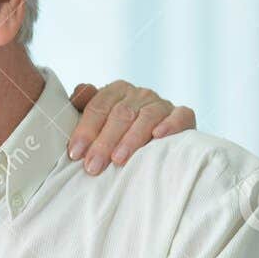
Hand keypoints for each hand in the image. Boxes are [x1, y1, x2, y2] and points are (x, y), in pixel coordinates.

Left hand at [68, 80, 195, 174]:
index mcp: (116, 90)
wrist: (154, 141)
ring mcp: (162, 103)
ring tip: (118, 160)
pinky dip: (170, 125)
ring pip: (147, 117)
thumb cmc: (116, 133)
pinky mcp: (183, 115)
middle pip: (120, 114)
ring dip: (131, 139)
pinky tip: (158, 136)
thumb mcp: (97, 120)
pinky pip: (180, 116)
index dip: (86, 130)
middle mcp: (140, 94)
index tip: (75, 153)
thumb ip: (85, 106)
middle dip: (104, 142)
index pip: (98, 106)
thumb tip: (79, 93)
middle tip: (93, 166)